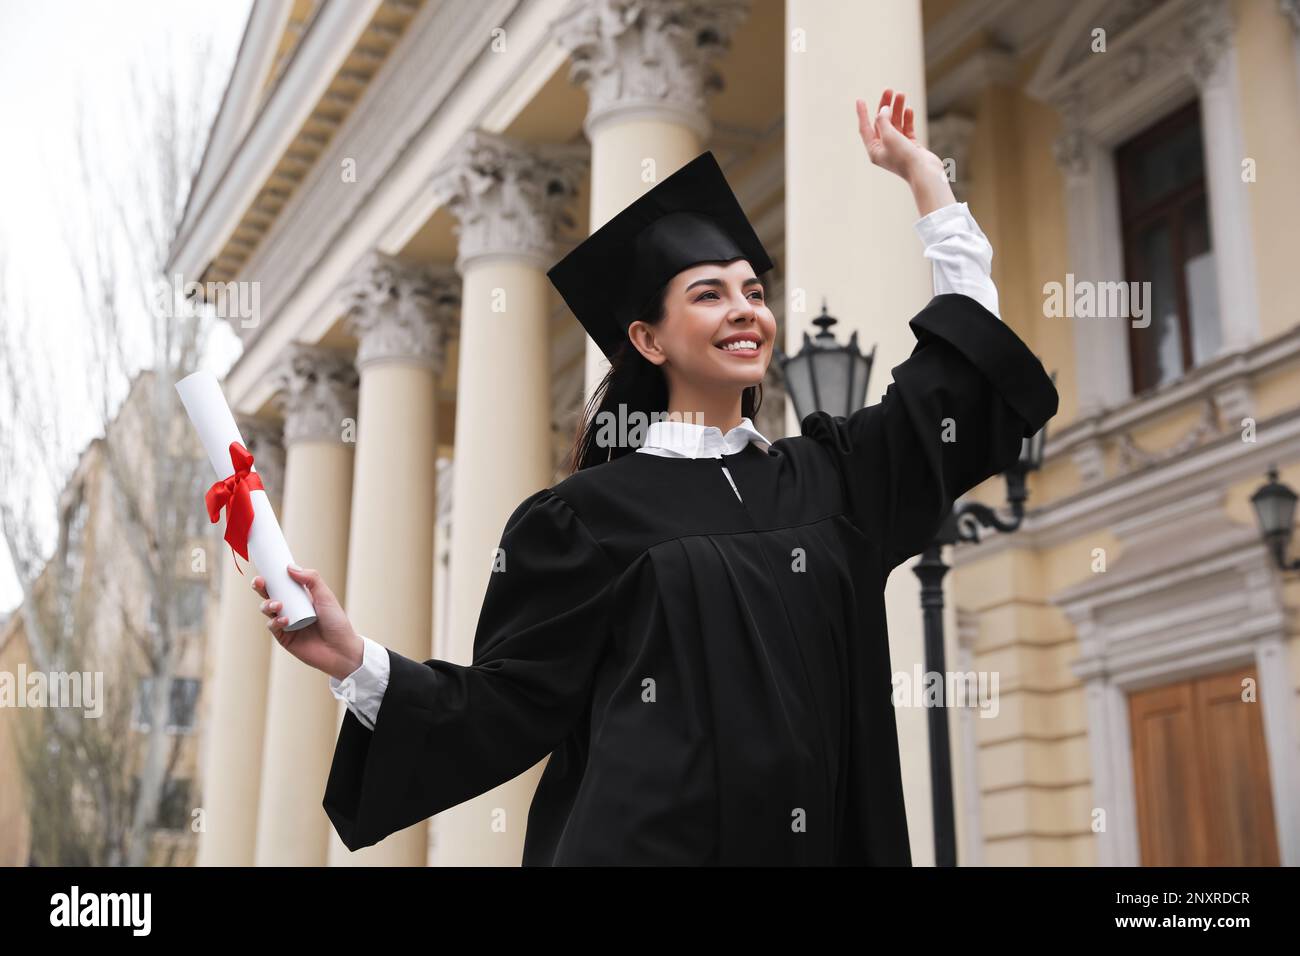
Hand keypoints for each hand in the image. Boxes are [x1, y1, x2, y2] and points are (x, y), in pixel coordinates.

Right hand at [253, 565, 362, 680]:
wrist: (341, 649)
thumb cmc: (337, 622)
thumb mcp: (326, 596)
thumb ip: (311, 579)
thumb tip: (290, 567)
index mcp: (301, 597)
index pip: (282, 584)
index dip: (272, 577)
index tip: (265, 570)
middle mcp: (291, 609)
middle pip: (270, 595)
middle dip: (261, 587)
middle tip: (259, 582)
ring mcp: (287, 623)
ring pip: (268, 610)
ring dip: (267, 605)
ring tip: (277, 605)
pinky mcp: (284, 638)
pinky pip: (273, 627)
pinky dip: (275, 622)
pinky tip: (284, 620)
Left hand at [856, 88, 944, 183]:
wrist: (924, 172)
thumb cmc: (904, 156)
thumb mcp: (889, 135)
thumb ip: (883, 120)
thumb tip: (883, 109)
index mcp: (874, 150)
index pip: (865, 128)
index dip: (862, 114)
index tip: (860, 100)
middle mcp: (884, 149)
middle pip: (881, 123)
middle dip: (885, 106)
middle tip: (889, 90)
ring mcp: (898, 147)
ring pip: (895, 123)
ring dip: (898, 109)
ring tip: (901, 94)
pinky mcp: (910, 146)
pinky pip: (906, 129)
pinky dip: (907, 118)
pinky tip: (908, 109)